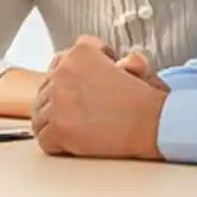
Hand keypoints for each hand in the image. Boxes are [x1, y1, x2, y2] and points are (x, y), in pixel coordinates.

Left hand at [32, 36, 166, 159]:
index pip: (62, 61)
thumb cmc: (147, 99)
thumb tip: (123, 63)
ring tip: (75, 127)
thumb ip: (118, 60)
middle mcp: (63, 72)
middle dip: (61, 98)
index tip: (87, 85)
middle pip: (47, 86)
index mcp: (81, 53)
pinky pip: (44, 137)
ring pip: (41, 112)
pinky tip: (70, 143)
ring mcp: (58, 101)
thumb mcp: (134, 66)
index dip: (75, 75)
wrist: (155, 123)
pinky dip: (55, 142)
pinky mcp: (58, 128)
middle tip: (80, 111)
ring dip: (54, 120)